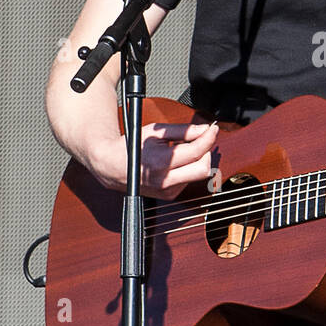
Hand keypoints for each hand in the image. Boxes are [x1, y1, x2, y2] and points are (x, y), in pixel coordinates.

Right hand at [90, 120, 219, 201]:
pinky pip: (188, 181)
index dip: (208, 138)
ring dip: (197, 161)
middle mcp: (166, 180)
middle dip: (207, 152)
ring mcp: (168, 191)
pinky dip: (188, 169)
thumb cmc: (132, 148)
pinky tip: (177, 162)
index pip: (196, 151)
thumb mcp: (155, 133)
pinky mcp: (169, 196)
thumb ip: (182, 131)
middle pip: (203, 169)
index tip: (213, 129)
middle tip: (202, 140)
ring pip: (197, 175)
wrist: (112, 167)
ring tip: (183, 150)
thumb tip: (204, 129)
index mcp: (161, 162)